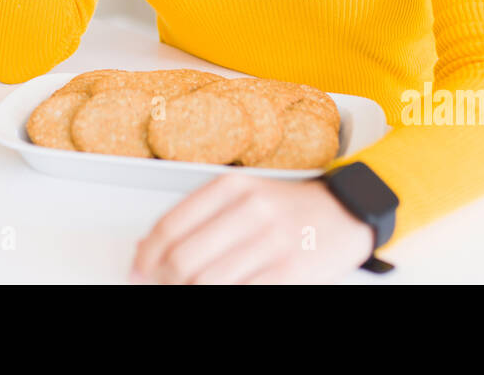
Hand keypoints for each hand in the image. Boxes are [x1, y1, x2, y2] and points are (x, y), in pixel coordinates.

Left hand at [130, 172, 377, 283]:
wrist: (346, 212)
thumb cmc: (290, 207)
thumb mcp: (244, 195)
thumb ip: (199, 216)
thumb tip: (147, 249)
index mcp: (233, 186)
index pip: (172, 224)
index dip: (147, 254)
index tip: (137, 270)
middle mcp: (251, 210)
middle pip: (184, 258)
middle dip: (163, 280)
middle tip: (158, 286)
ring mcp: (271, 242)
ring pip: (206, 281)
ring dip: (188, 292)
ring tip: (186, 290)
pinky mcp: (289, 272)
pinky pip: (241, 292)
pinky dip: (220, 297)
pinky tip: (217, 293)